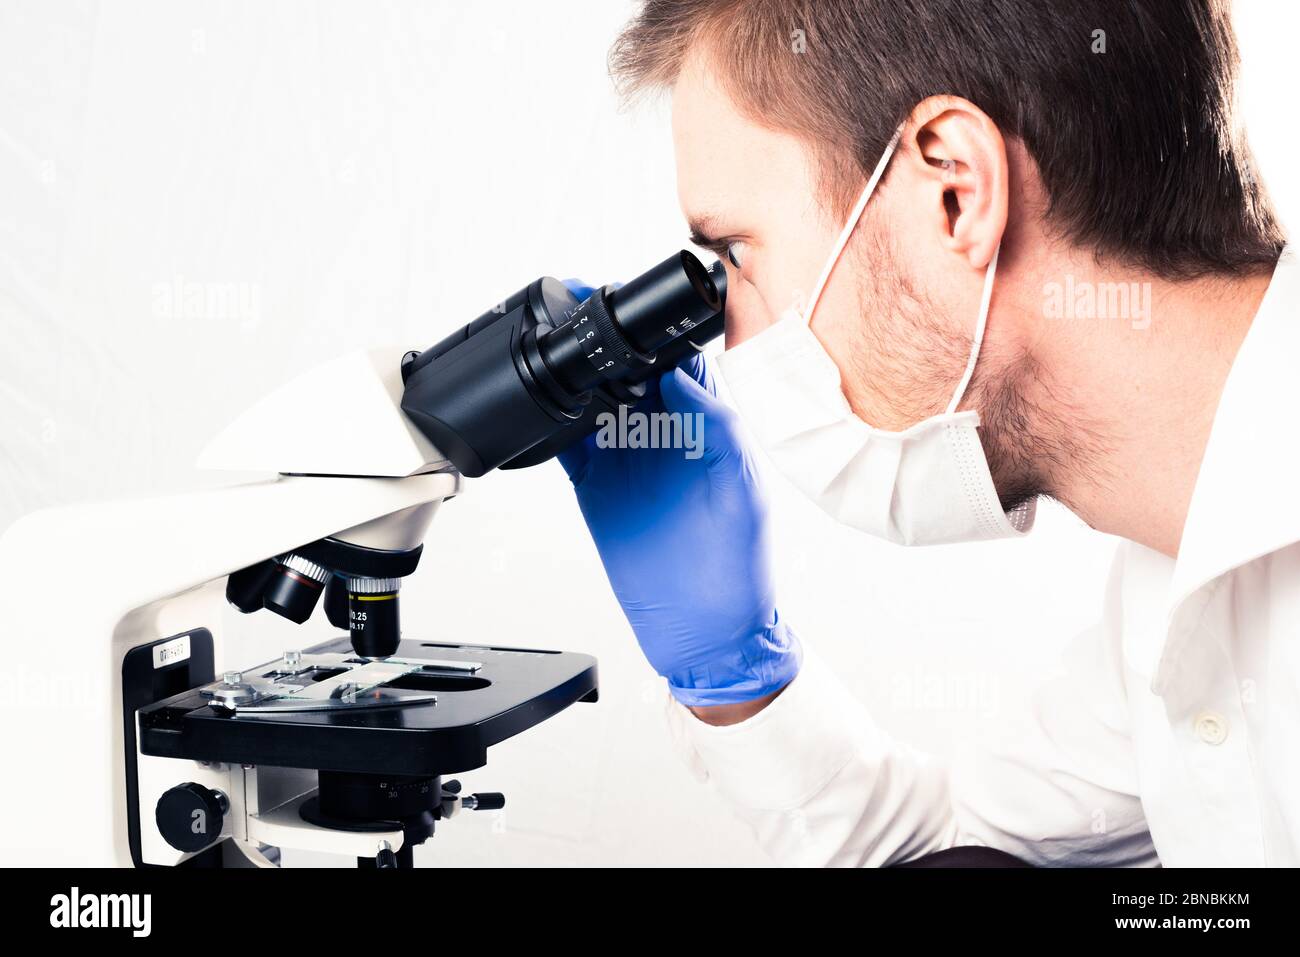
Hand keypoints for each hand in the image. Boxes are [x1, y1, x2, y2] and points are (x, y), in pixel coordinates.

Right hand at [558, 282, 800, 708]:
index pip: (677, 362)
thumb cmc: (742, 568)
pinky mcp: (596, 488)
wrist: (706, 632)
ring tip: (552, 348)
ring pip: (592, 400)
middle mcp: (664, 435)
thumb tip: (684, 377)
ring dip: (574, 376)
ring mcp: (627, 460)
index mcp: (705, 426)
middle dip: (604, 342)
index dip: (654, 334)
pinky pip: (567, 446)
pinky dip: (550, 426)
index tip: (631, 312)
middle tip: (575, 313)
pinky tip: (538, 408)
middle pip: (628, 371)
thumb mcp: (745, 493)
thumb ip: (720, 431)